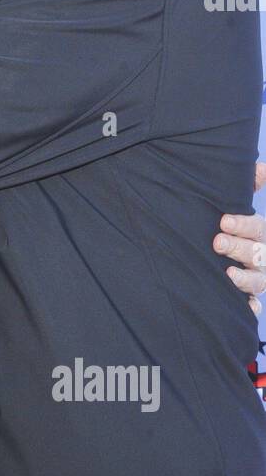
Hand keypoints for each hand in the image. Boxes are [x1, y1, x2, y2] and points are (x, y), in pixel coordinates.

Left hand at [213, 161, 265, 314]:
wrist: (214, 252)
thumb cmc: (228, 226)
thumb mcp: (236, 205)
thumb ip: (250, 184)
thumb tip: (262, 166)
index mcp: (260, 234)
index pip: (258, 228)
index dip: (243, 225)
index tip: (223, 220)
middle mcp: (263, 257)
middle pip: (258, 254)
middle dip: (239, 248)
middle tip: (217, 242)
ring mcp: (257, 278)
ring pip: (258, 281)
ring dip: (245, 278)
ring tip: (228, 273)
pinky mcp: (248, 299)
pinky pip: (253, 307)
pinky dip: (251, 308)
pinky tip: (246, 309)